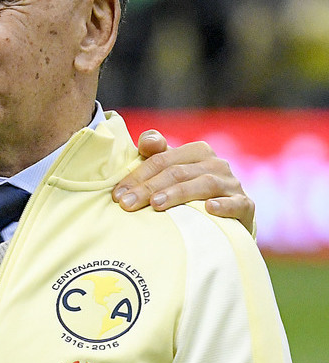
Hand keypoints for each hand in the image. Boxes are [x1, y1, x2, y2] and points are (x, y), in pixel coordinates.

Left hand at [113, 130, 254, 229]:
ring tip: (156, 205)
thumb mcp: (171, 172)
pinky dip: (223, 205)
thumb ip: (156, 154)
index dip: (137, 176)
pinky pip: (236, 203)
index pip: (160, 159)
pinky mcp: (246, 205)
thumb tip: (146, 141)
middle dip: (149, 188)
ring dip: (178, 194)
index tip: (117, 195)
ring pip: (203, 184)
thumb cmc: (190, 193)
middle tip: (127, 204)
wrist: (227, 221)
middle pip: (177, 172)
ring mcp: (232, 183)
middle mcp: (216, 163)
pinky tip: (209, 209)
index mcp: (196, 152)